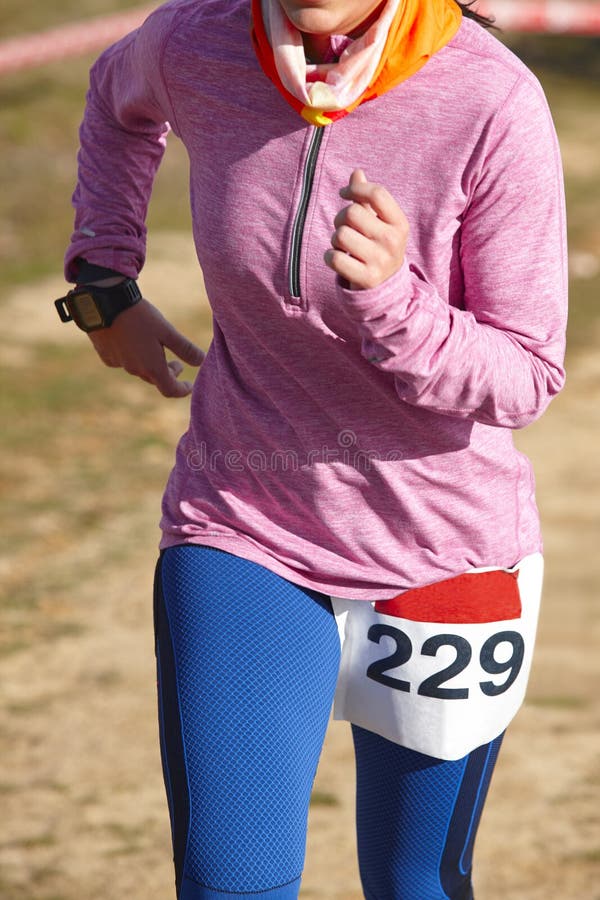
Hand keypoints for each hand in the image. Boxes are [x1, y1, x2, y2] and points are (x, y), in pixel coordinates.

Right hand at [89, 298, 204, 397]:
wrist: (104, 304)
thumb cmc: (139, 316)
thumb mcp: (167, 331)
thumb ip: (185, 348)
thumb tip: (201, 361)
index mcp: (152, 367)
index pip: (170, 390)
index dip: (182, 390)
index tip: (189, 385)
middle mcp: (134, 369)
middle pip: (155, 378)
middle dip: (168, 373)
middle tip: (177, 363)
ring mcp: (118, 364)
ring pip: (139, 369)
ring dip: (150, 363)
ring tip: (156, 348)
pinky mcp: (106, 355)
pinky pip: (123, 361)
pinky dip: (133, 356)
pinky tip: (133, 342)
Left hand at [324, 169, 408, 290]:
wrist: (386, 288)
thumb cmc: (378, 247)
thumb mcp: (380, 223)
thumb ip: (368, 199)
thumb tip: (357, 173)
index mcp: (399, 223)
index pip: (377, 193)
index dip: (355, 189)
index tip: (344, 194)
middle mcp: (392, 241)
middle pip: (352, 213)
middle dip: (340, 218)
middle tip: (344, 228)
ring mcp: (380, 261)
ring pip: (340, 235)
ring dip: (335, 239)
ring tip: (344, 246)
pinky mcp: (366, 278)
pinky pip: (334, 258)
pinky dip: (329, 257)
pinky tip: (337, 259)